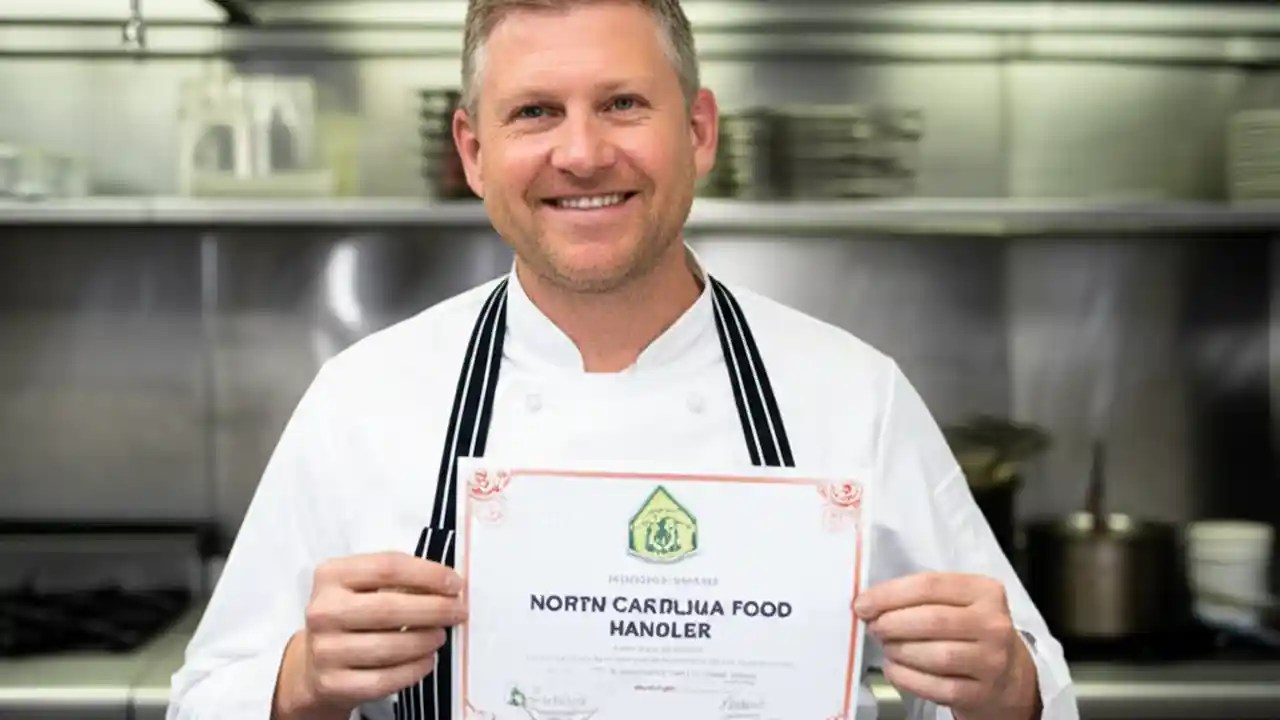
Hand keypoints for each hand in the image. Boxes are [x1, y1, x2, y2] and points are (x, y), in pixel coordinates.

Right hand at [273, 552, 466, 718]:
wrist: (315, 663)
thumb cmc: (352, 614)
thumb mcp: (363, 586)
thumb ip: (399, 579)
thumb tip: (449, 586)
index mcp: (331, 575)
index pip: (388, 567)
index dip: (428, 574)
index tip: (455, 584)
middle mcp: (323, 611)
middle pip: (389, 608)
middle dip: (434, 609)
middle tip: (458, 612)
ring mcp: (325, 650)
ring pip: (389, 647)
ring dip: (425, 640)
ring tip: (440, 635)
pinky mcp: (332, 683)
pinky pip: (384, 680)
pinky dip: (413, 670)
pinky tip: (427, 660)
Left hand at [854, 572, 1039, 719]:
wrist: (1009, 677)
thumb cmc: (971, 631)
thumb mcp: (958, 603)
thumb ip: (921, 597)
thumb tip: (870, 602)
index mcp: (985, 591)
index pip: (929, 585)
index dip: (889, 594)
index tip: (863, 604)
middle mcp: (993, 624)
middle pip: (932, 620)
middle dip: (892, 624)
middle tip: (874, 628)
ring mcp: (991, 661)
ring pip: (935, 655)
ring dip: (899, 651)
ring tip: (887, 647)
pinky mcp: (981, 693)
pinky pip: (935, 686)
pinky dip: (906, 677)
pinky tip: (894, 669)